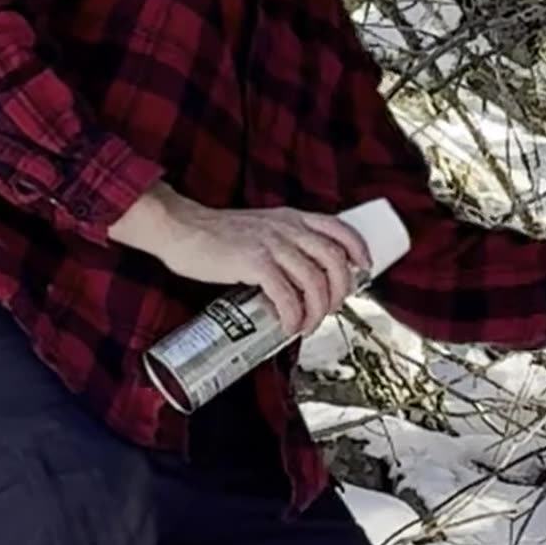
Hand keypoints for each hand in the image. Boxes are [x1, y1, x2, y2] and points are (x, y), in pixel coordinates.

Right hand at [111, 188, 373, 336]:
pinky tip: (288, 326)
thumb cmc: (216, 236)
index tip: (363, 269)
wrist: (182, 229)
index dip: (358, 249)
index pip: (338, 228)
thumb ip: (282, 243)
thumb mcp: (260, 228)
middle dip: (339, 291)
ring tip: (306, 325)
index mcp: (291, 218)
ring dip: (316, 310)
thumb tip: (301, 276)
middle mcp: (287, 228)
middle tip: (328, 310)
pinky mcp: (253, 262)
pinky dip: (292, 315)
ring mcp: (271, 244)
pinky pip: (285, 294)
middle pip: (334, 259)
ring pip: (314, 280)